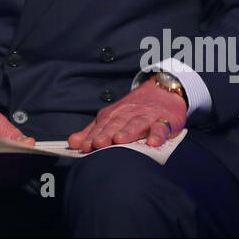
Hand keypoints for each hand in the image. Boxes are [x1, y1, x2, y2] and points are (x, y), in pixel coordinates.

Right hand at [0, 108, 41, 189]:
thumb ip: (9, 131)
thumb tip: (29, 143)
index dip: (17, 151)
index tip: (33, 145)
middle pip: (9, 168)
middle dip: (31, 161)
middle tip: (50, 153)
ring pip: (13, 178)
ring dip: (30, 169)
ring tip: (47, 159)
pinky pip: (10, 182)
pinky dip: (23, 174)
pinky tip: (35, 166)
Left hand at [68, 80, 187, 151]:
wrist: (164, 91)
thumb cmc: (136, 109)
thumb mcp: (113, 117)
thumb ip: (93, 131)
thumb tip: (72, 143)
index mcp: (115, 114)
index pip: (101, 125)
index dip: (92, 136)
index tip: (84, 147)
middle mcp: (129, 114)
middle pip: (116, 124)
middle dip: (106, 133)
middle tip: (98, 143)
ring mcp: (147, 116)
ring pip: (136, 124)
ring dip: (128, 132)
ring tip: (119, 140)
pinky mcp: (165, 120)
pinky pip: (161, 128)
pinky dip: (157, 135)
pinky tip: (153, 143)